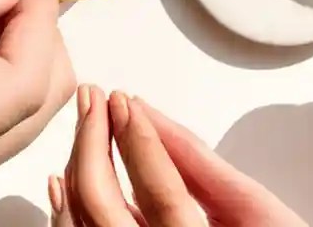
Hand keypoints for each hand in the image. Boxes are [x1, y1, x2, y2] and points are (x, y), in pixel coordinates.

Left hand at [49, 86, 303, 225]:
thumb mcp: (250, 209)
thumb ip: (208, 174)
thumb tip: (162, 127)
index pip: (160, 189)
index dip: (140, 139)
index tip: (126, 101)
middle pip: (103, 202)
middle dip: (92, 141)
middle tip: (94, 98)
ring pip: (79, 222)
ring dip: (76, 167)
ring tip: (83, 123)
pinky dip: (66, 209)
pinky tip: (62, 179)